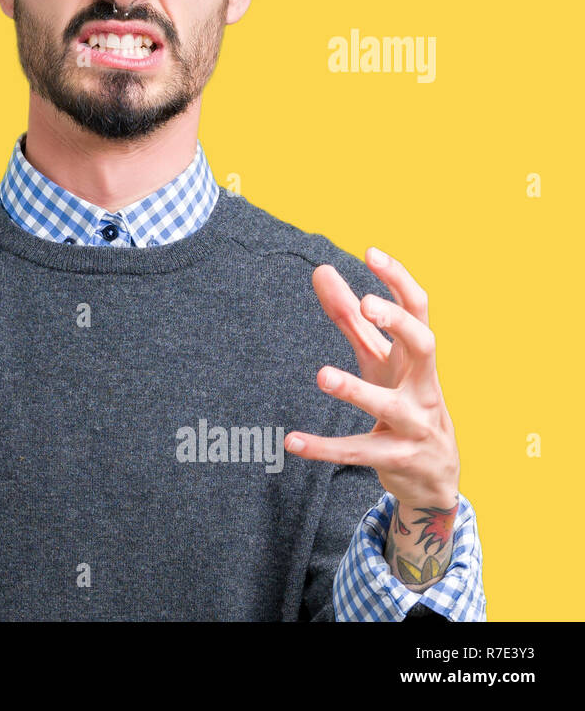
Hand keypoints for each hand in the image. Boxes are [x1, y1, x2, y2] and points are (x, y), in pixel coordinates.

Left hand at [284, 247, 459, 512]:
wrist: (436, 477)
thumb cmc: (405, 402)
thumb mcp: (380, 360)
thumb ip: (350, 318)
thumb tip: (321, 269)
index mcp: (418, 358)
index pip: (419, 309)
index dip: (399, 279)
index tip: (371, 252)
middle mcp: (425, 386)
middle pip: (425, 345)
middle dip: (399, 323)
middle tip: (367, 304)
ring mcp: (416, 424)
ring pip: (389, 404)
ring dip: (357, 389)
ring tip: (322, 375)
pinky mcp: (398, 459)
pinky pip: (358, 450)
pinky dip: (324, 447)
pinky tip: (292, 441)